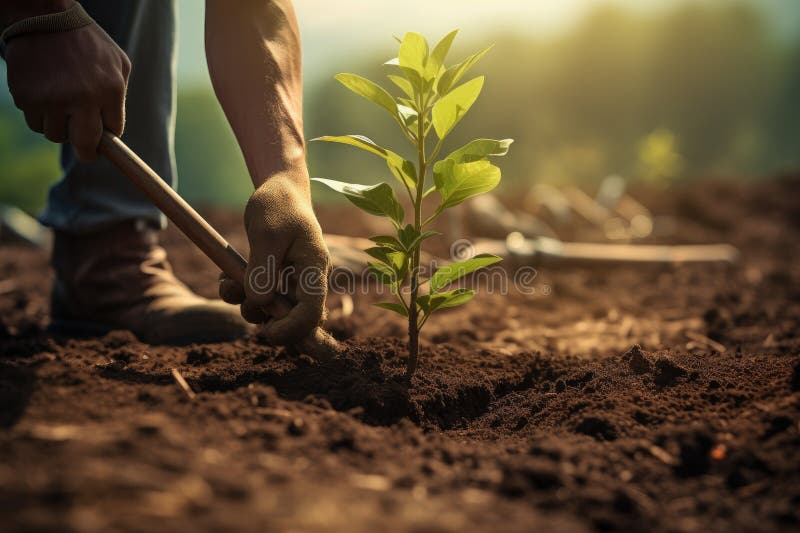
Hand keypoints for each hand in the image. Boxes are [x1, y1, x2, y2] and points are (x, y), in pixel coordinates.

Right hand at [4, 12, 130, 159]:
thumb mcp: (117, 62)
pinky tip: (43, 93)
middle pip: (85, 145)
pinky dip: (39, 114)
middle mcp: (82, 98)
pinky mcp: (27, 98)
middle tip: (86, 152)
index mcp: (110, 89)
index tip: (102, 144)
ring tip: (60, 104)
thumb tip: (113, 129)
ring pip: (55, 135)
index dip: (107, 139)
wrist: (44, 17)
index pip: (112, 132)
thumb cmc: (86, 41)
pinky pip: (35, 122)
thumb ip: (119, 95)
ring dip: (58, 126)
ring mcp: (52, 99)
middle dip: (87, 152)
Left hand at [219, 175, 330, 344]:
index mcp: (313, 268)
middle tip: (241, 301)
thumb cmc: (278, 205)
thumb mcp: (266, 233)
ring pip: (273, 310)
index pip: (312, 313)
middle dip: (264, 318)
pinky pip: (260, 297)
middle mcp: (306, 278)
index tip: (266, 332)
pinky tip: (227, 278)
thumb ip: (263, 269)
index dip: (292, 330)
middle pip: (294, 319)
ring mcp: (291, 280)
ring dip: (247, 305)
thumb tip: (259, 302)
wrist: (279, 189)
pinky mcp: (276, 277)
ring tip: (227, 283)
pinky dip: (241, 294)